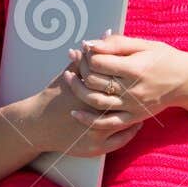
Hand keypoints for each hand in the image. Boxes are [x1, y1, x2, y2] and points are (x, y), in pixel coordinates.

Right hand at [27, 69, 144, 157]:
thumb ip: (85, 59)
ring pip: (126, 123)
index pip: (118, 85)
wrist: (38, 124)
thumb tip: (97, 38)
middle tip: (149, 90)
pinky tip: (136, 124)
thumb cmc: (54, 96)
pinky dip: (131, 132)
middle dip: (138, 97)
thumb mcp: (69, 76)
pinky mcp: (96, 148)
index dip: (131, 80)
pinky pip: (121, 141)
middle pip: (125, 104)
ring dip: (137, 115)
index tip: (142, 73)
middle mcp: (96, 115)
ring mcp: (97, 133)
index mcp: (91, 95)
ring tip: (144, 107)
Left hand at [70, 34, 187, 123]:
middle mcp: (133, 89)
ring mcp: (132, 106)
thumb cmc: (164, 58)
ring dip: (77, 90)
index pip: (99, 62)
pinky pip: (107, 123)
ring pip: (96, 101)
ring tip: (68, 79)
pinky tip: (75, 112)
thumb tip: (90, 43)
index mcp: (135, 68)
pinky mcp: (133, 118)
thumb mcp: (144, 45)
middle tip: (73, 61)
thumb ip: (117, 43)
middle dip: (80, 69)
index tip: (84, 49)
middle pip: (94, 81)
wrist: (186, 81)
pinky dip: (88, 120)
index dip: (87, 54)